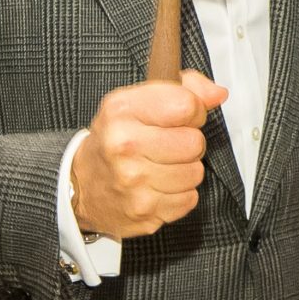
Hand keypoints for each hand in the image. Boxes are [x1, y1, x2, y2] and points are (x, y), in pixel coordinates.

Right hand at [70, 70, 225, 238]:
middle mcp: (124, 146)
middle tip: (168, 145)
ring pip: (195, 173)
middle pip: (194, 143)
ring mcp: (133, 182)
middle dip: (188, 143)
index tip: (180, 117)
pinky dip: (179, 194)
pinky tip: (158, 186)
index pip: (186, 105)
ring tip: (161, 166)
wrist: (80, 184)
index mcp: (122, 111)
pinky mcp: (143, 211)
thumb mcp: (138, 101)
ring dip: (185, 170)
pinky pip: (189, 199)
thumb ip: (184, 88)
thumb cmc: (115, 139)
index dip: (192, 111)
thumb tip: (217, 94)